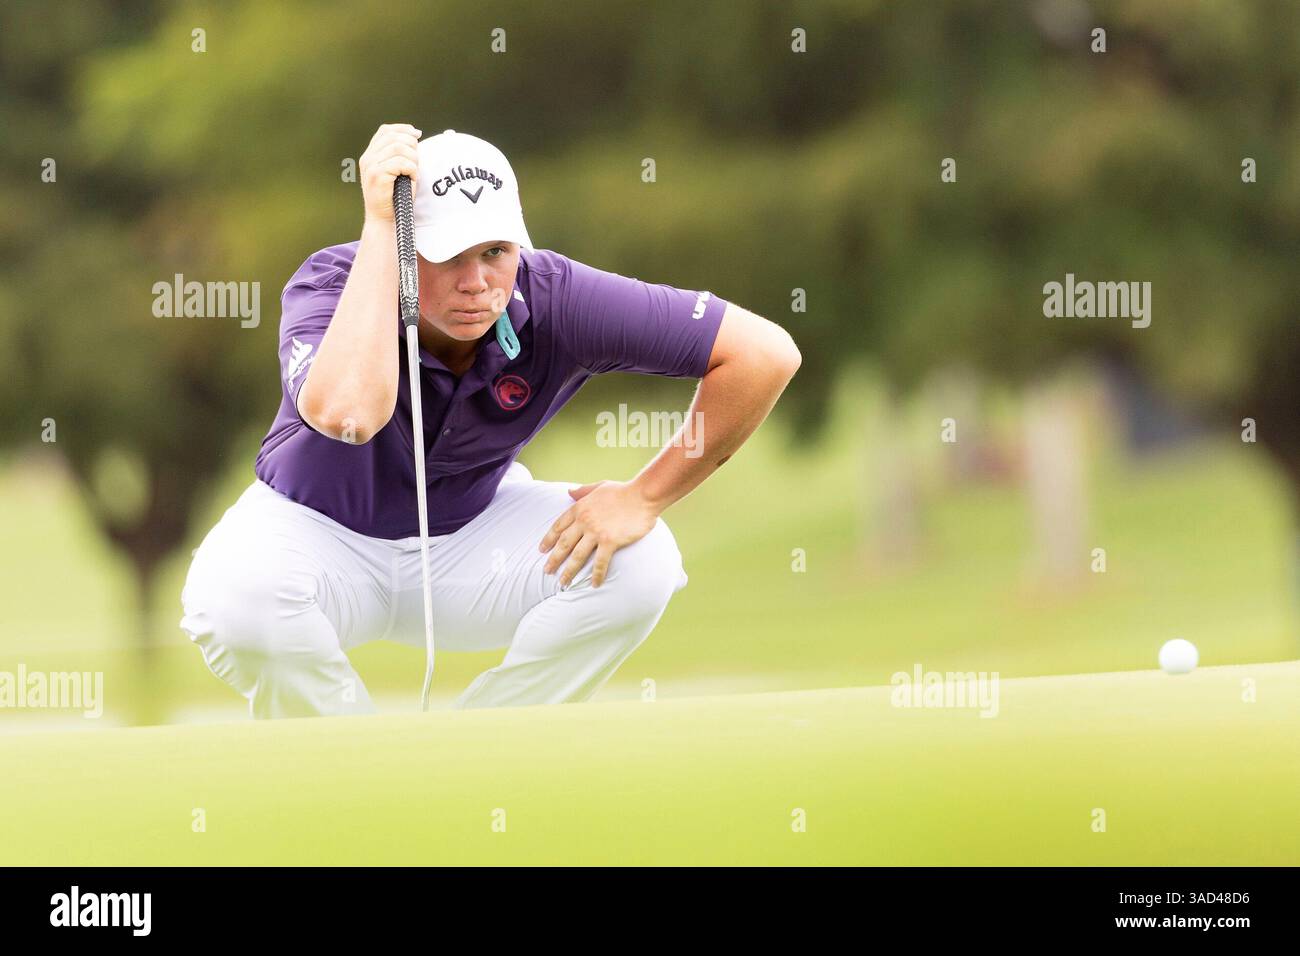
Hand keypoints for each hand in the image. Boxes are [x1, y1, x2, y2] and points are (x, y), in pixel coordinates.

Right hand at [358, 123, 421, 223]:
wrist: (384, 220)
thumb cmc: (395, 197)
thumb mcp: (396, 172)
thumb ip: (400, 154)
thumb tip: (415, 135)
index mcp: (370, 155)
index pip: (385, 130)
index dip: (403, 129)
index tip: (417, 134)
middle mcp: (367, 158)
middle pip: (394, 137)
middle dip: (411, 145)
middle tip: (417, 161)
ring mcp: (370, 166)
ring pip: (398, 148)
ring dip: (413, 158)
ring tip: (414, 171)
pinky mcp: (376, 175)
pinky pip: (401, 163)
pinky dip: (412, 169)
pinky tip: (413, 178)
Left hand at [539, 480, 659, 588]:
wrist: (643, 495)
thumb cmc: (623, 491)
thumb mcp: (599, 487)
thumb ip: (582, 491)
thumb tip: (569, 491)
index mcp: (580, 508)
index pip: (558, 526)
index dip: (548, 539)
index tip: (541, 550)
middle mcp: (584, 521)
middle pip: (564, 543)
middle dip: (553, 559)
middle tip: (546, 571)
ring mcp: (596, 532)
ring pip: (577, 556)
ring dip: (569, 571)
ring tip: (562, 583)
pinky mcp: (610, 541)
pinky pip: (600, 562)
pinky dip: (596, 575)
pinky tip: (594, 585)